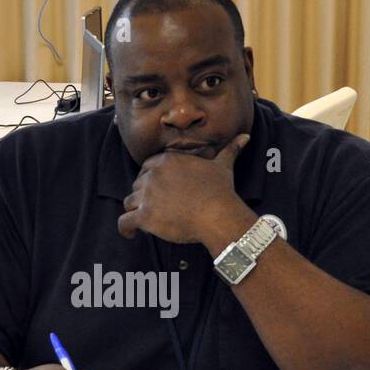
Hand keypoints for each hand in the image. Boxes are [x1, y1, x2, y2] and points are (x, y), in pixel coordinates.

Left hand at [118, 133, 252, 243]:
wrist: (217, 214)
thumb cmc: (220, 190)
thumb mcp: (223, 166)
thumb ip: (230, 150)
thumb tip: (245, 136)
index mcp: (167, 160)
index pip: (148, 167)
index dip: (151, 178)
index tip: (158, 189)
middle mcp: (153, 175)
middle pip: (138, 184)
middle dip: (143, 195)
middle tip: (155, 207)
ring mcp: (147, 195)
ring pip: (129, 202)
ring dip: (135, 210)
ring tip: (144, 220)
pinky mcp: (144, 216)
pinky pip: (124, 222)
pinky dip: (125, 228)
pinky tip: (131, 234)